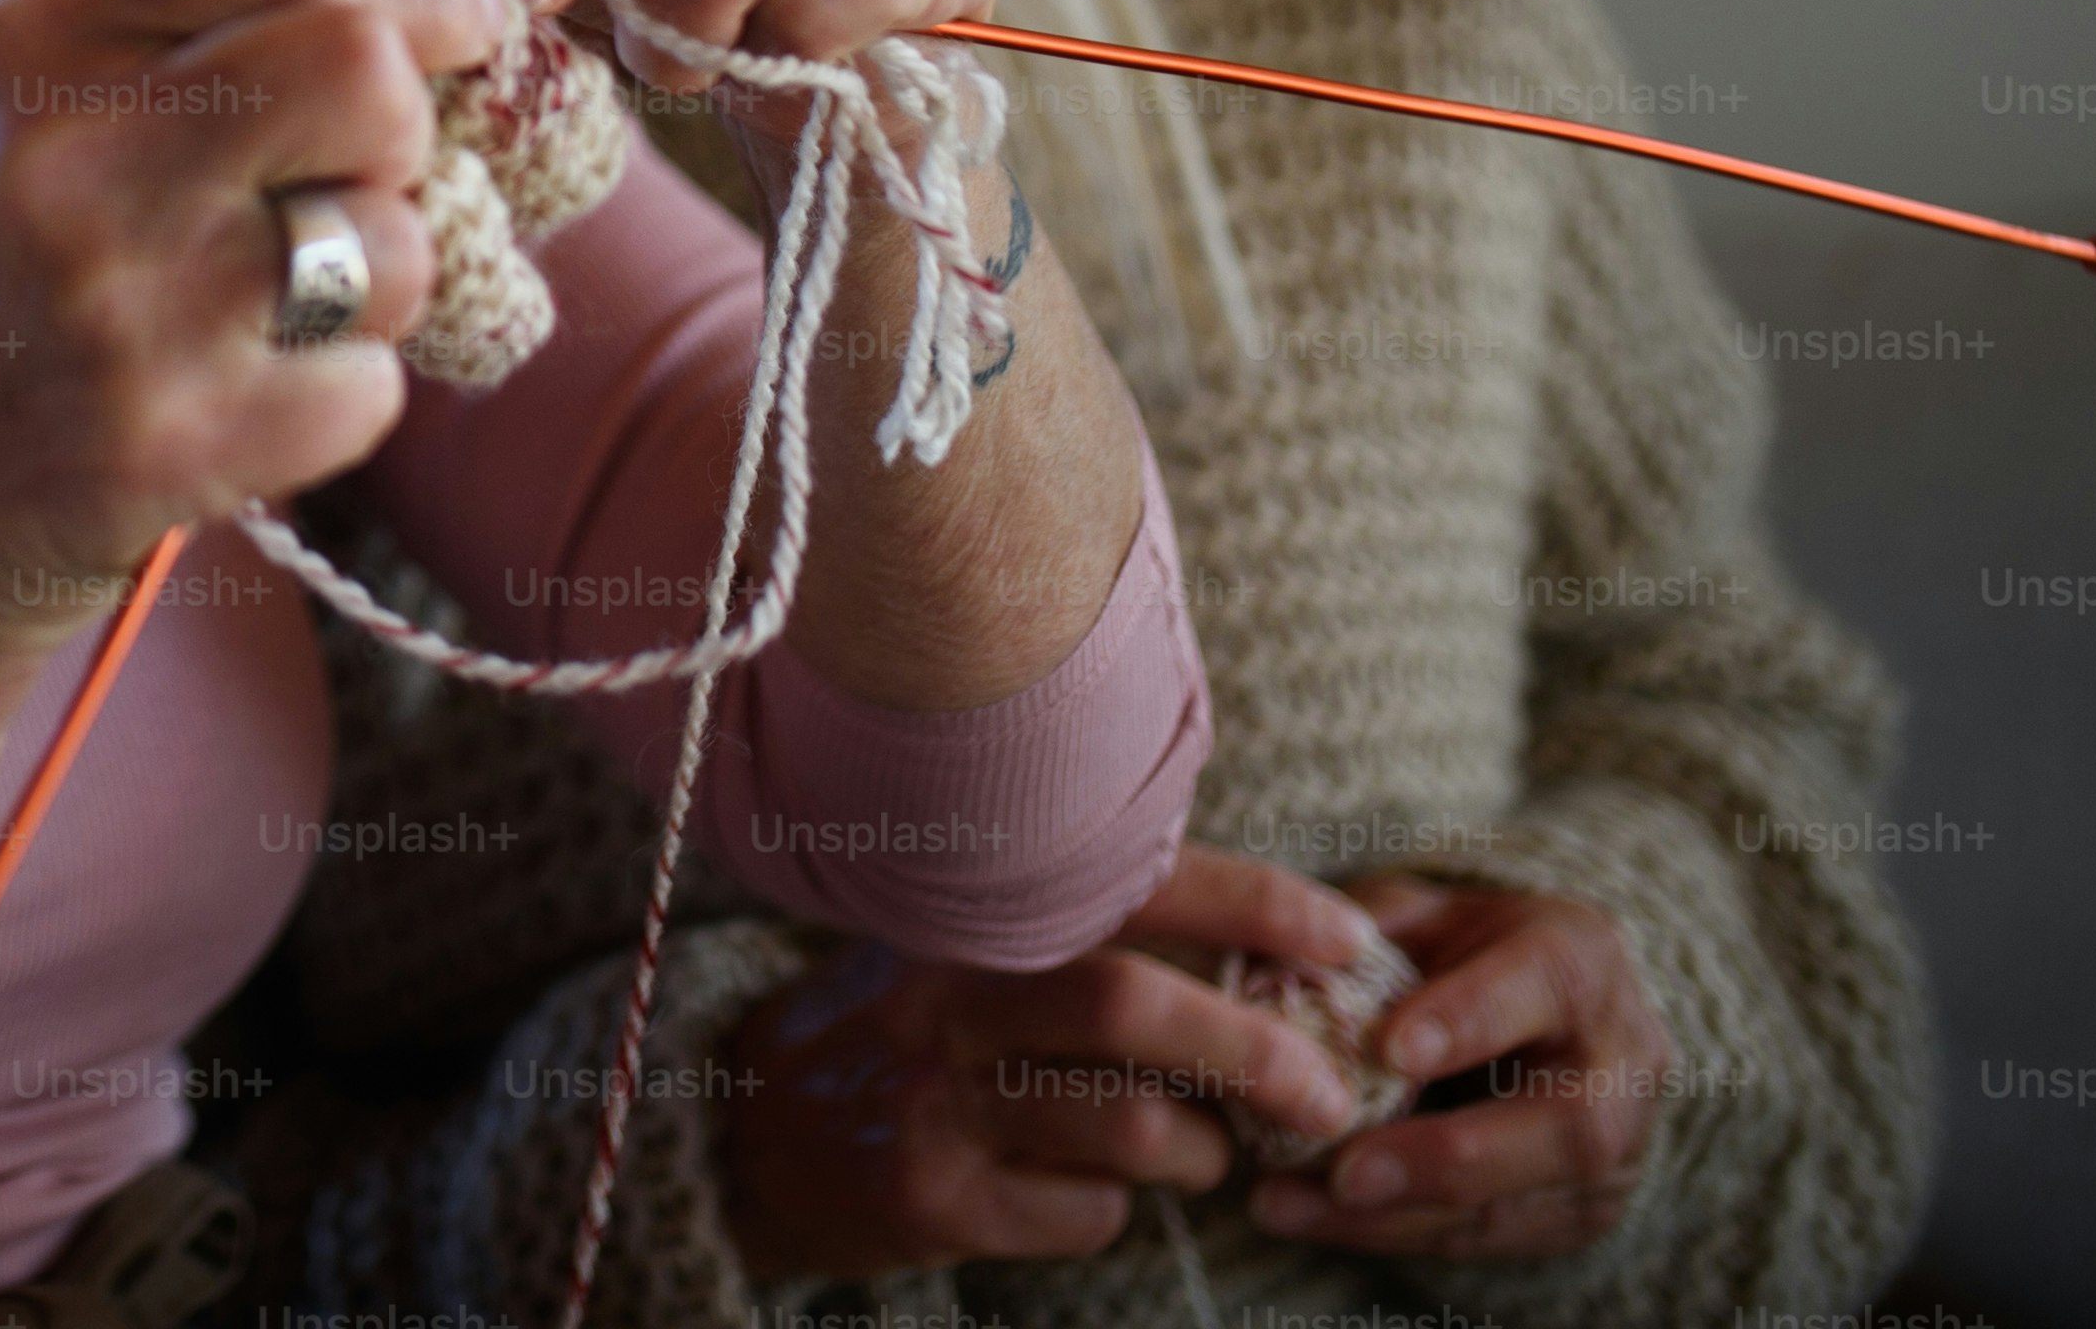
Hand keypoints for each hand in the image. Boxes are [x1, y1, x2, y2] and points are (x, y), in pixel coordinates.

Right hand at [0, 0, 511, 671]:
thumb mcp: (10, 120)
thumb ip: (177, 44)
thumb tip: (430, 12)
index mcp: (23, 51)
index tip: (472, 20)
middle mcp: (67, 164)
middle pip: (362, 71)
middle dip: (407, 127)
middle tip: (360, 178)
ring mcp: (124, 311)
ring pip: (393, 242)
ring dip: (375, 285)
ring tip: (276, 313)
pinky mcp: (174, 447)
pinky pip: (370, 390)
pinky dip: (337, 400)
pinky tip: (241, 405)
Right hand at [717, 848, 1385, 1281]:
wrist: (746, 1137)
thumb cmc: (895, 1031)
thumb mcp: (961, 952)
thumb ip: (1080, 937)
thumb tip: (1263, 950)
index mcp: (972, 914)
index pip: (1130, 883)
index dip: (1255, 903)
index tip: (1349, 935)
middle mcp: (947, 993)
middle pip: (1133, 1006)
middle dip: (1254, 1051)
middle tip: (1326, 1097)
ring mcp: (935, 1099)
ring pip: (1128, 1125)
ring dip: (1198, 1150)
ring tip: (1198, 1152)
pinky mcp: (932, 1198)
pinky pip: (1083, 1212)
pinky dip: (1112, 1210)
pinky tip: (1079, 1192)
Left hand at [1244, 879, 1665, 1259]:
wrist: (1549, 1015)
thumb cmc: (1467, 950)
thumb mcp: (1423, 911)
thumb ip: (1365, 929)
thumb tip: (1273, 965)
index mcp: (1579, 958)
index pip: (1536, 989)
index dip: (1467, 1022)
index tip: (1388, 1051)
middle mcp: (1620, 1059)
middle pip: (1565, 1126)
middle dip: (1446, 1155)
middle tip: (1344, 1172)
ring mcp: (1615, 1149)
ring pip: (1524, 1201)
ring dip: (1401, 1216)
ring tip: (1291, 1206)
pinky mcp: (1582, 1210)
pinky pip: (1495, 1239)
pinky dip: (1401, 1234)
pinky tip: (1322, 1221)